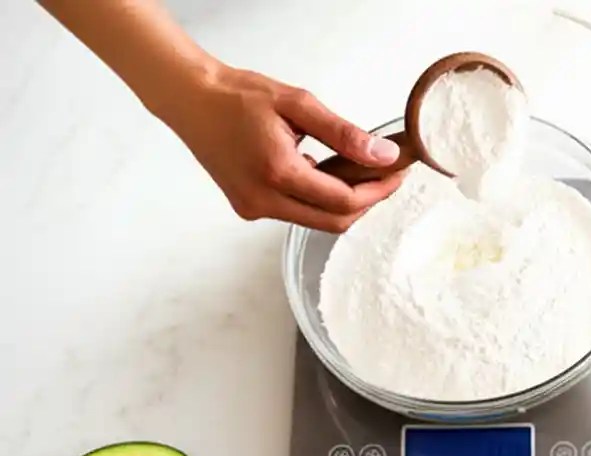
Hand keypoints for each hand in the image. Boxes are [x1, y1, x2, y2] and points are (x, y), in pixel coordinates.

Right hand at [158, 64, 405, 232]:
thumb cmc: (238, 95)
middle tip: (385, 175)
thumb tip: (383, 155)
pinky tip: (322, 171)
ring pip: (315, 221)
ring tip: (356, 169)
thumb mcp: (298, 104)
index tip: (397, 173)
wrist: (191, 99)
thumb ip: (344, 133)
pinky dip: (317, 199)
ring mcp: (253, 208)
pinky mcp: (248, 208)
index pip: (344, 202)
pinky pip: (295, 213)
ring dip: (342, 201)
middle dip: (366, 202)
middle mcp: (263, 201)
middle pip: (333, 222)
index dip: (378, 192)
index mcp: (277, 174)